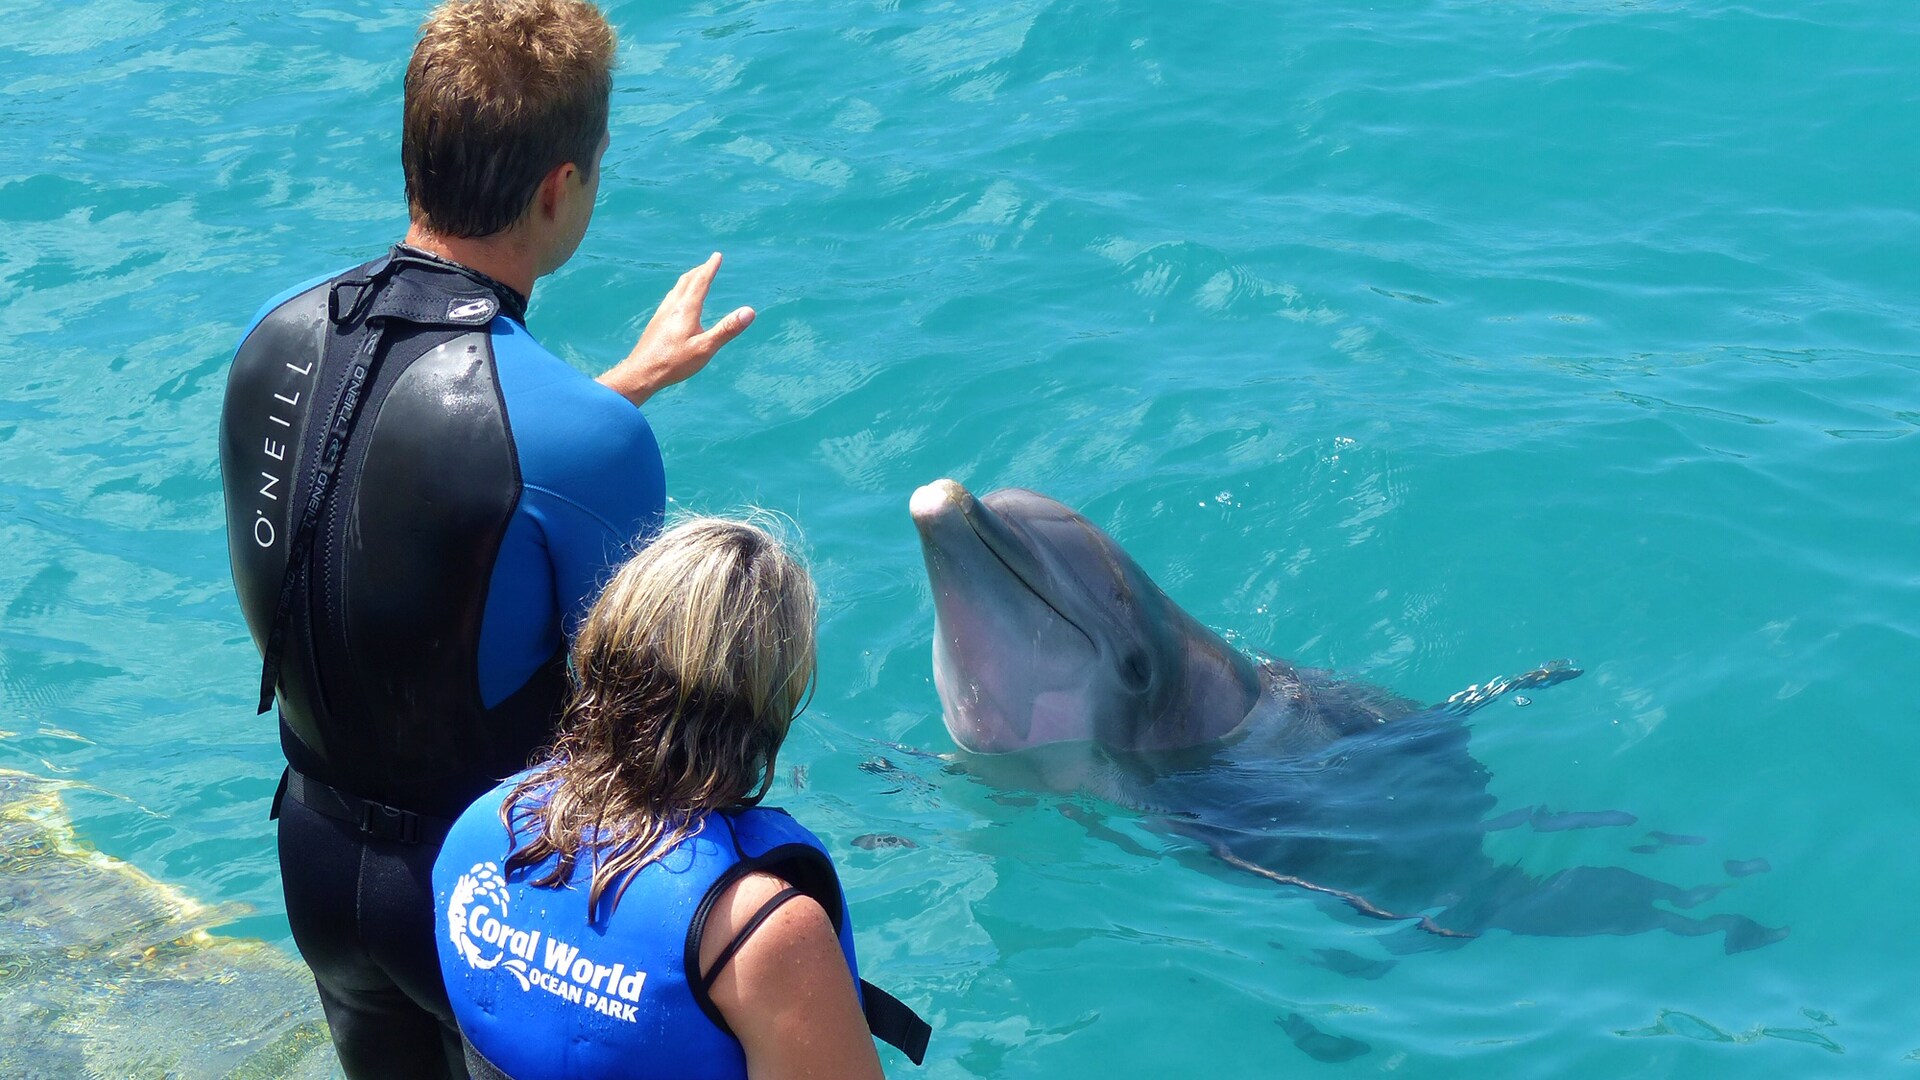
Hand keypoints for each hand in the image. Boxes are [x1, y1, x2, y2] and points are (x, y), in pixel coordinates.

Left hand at [598, 252, 754, 406]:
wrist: (641, 373)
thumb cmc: (674, 363)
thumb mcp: (705, 348)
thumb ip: (727, 329)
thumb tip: (750, 311)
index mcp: (686, 309)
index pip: (701, 282)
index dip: (710, 268)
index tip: (717, 256)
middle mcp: (672, 307)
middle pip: (686, 281)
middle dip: (699, 271)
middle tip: (709, 263)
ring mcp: (661, 314)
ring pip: (676, 290)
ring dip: (688, 280)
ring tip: (694, 278)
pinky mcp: (655, 324)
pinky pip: (669, 300)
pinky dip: (678, 292)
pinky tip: (675, 304)